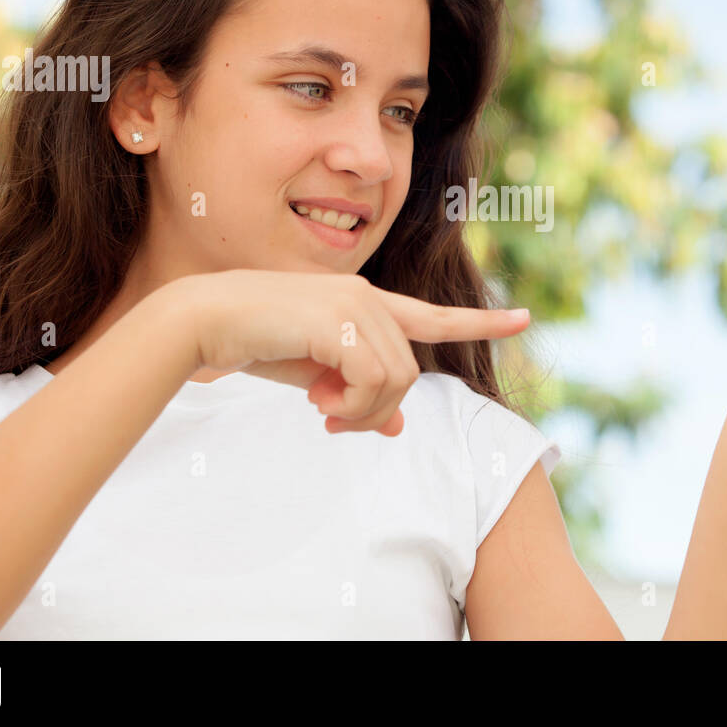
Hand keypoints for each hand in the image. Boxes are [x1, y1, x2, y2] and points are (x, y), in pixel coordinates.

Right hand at [180, 270, 529, 436]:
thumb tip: (396, 429)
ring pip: (395, 380)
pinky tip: (317, 404)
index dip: (480, 321)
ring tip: (320, 412)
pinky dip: (351, 407)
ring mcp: (356, 304)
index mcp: (364, 305)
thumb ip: (357, 395)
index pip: (433, 316)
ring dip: (361, 412)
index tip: (522, 319)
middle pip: (409, 372)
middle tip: (331, 423)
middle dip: (377, 411)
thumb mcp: (314, 379)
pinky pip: (372, 381)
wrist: (204, 320)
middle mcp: (368, 298)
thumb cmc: (254, 344)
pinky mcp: (340, 319)